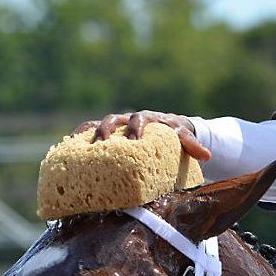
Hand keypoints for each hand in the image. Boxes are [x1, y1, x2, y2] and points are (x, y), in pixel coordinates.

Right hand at [73, 110, 211, 160]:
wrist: (166, 129)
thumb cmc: (174, 135)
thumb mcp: (183, 139)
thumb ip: (193, 145)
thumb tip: (207, 157)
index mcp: (148, 120)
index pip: (141, 119)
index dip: (137, 127)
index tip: (135, 139)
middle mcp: (129, 120)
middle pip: (114, 120)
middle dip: (107, 129)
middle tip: (102, 142)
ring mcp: (116, 127)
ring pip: (98, 124)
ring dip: (89, 133)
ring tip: (80, 146)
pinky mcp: (107, 134)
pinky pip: (89, 132)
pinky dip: (79, 137)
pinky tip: (68, 148)